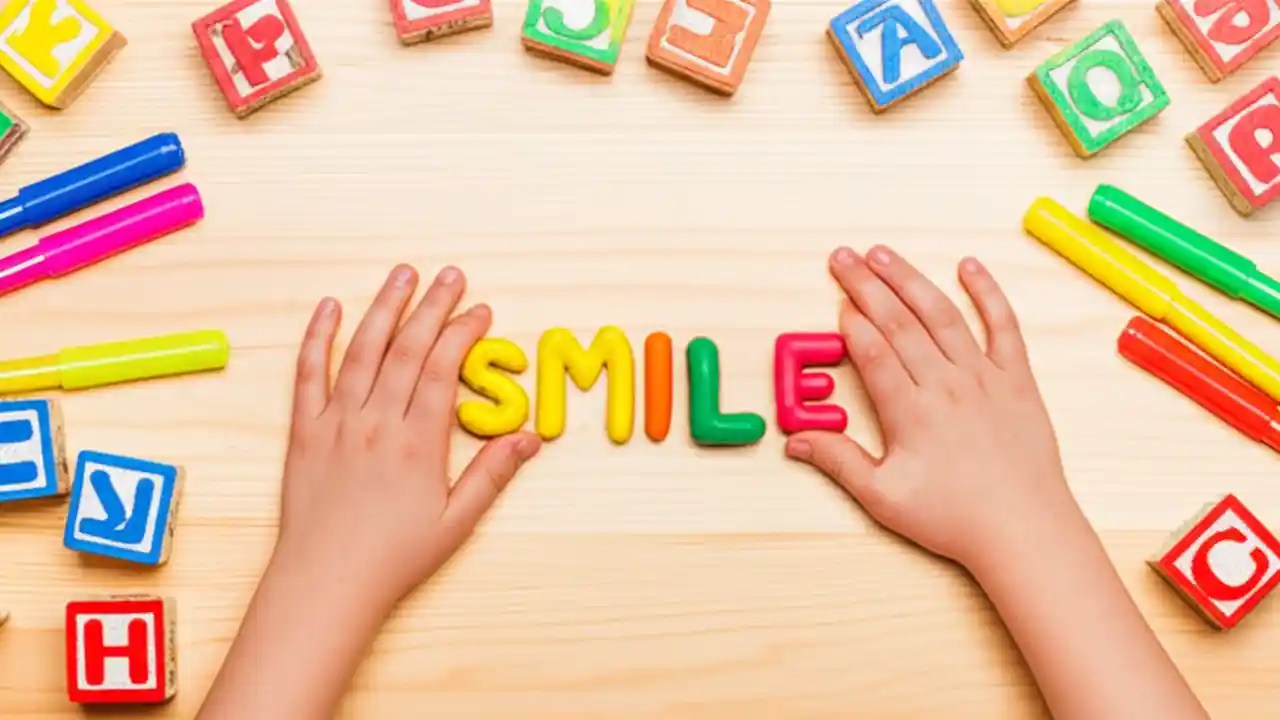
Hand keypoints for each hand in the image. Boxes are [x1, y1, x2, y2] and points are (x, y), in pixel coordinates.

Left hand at [278, 264, 540, 606]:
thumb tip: (529, 437)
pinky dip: (318, 338)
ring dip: (384, 308)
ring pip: (362, 351)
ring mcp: (337, 423)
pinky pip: (309, 374)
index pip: (443, 369)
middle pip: (407, 348)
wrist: (326, 582)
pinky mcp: (305, 432)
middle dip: (433, 307)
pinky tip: (329, 309)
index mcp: (417, 443)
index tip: (481, 311)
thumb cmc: (394, 557)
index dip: (463, 334)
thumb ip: (492, 474)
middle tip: (451, 275)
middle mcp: (377, 423)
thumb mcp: (456, 521)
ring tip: (403, 275)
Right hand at [786, 246, 1079, 570]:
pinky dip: (987, 293)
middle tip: (843, 257)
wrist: (1025, 530)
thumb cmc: (955, 519)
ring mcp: (984, 378)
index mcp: (911, 412)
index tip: (838, 303)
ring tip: (883, 254)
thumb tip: (796, 440)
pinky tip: (970, 266)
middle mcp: (946, 386)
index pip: (874, 352)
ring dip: (910, 280)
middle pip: (900, 323)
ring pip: (942, 315)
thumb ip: (839, 461)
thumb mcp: (883, 496)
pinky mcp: (1017, 380)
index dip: (853, 324)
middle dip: (867, 286)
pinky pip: (1003, 326)